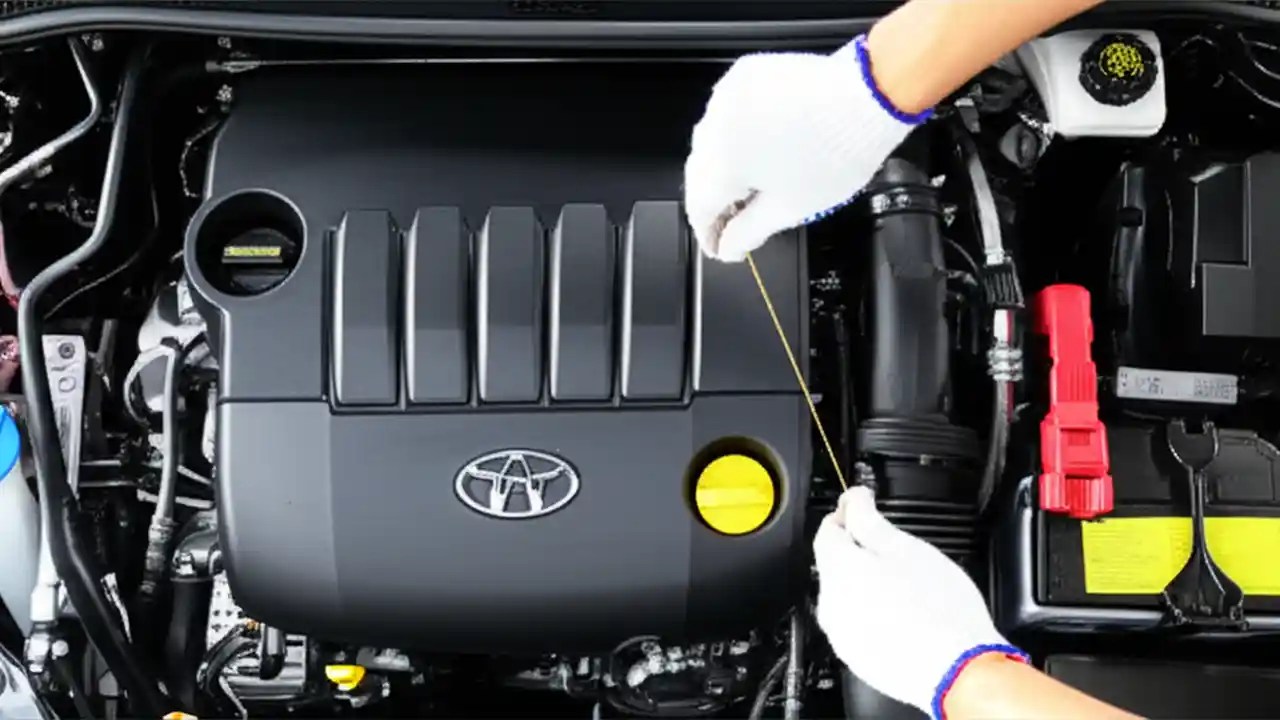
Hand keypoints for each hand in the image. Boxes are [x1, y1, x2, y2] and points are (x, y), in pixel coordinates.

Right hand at [682, 37, 926, 262]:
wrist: (867, 97)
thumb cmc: (837, 150)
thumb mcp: (791, 206)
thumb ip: (749, 231)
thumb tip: (729, 246)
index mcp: (724, 163)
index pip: (699, 207)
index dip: (709, 234)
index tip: (721, 246)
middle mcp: (717, 126)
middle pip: (701, 174)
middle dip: (715, 201)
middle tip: (736, 222)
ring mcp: (728, 96)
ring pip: (710, 141)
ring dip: (723, 165)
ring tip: (752, 184)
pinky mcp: (744, 76)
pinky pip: (725, 113)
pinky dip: (734, 133)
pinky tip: (757, 146)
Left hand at [814, 487, 1023, 717]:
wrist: (958, 672)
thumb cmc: (940, 611)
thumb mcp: (906, 548)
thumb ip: (869, 519)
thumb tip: (853, 499)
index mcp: (839, 570)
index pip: (827, 530)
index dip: (846, 512)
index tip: (860, 505)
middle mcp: (831, 603)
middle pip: (835, 563)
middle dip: (857, 550)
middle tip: (892, 547)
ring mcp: (842, 634)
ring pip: (846, 594)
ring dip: (865, 583)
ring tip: (904, 584)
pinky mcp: (857, 657)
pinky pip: (857, 623)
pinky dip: (872, 613)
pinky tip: (902, 613)